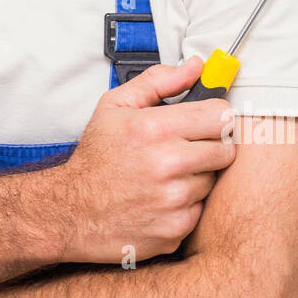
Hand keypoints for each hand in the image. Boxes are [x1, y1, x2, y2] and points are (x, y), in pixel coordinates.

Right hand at [52, 57, 235, 264]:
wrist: (71, 211)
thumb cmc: (95, 159)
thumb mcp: (115, 107)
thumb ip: (158, 82)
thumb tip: (196, 67)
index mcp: (153, 129)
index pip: (221, 116)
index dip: (214, 117)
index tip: (204, 122)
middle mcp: (167, 165)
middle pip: (226, 150)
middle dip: (210, 147)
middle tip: (184, 149)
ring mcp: (173, 200)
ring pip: (213, 181)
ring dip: (197, 177)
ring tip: (167, 175)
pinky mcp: (176, 229)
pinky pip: (201, 209)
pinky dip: (186, 205)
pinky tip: (162, 199)